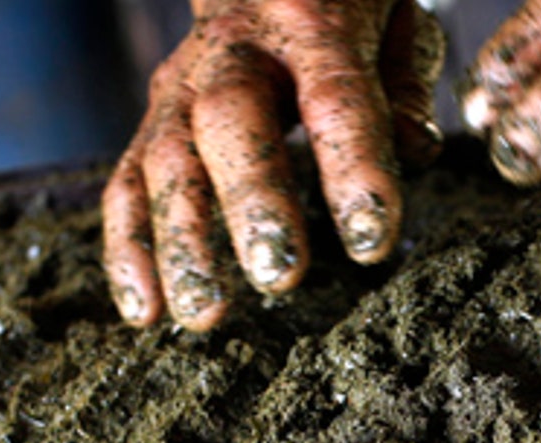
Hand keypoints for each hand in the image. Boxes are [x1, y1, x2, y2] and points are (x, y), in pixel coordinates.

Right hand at [103, 0, 444, 330]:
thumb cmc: (347, 10)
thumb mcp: (397, 26)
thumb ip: (405, 87)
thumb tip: (413, 150)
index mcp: (310, 19)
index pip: (333, 95)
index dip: (352, 168)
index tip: (371, 241)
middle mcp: (231, 48)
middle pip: (230, 120)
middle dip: (251, 202)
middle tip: (278, 277)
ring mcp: (180, 85)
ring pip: (167, 160)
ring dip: (181, 243)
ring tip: (204, 314)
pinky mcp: (151, 122)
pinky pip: (128, 184)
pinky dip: (130, 250)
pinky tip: (144, 311)